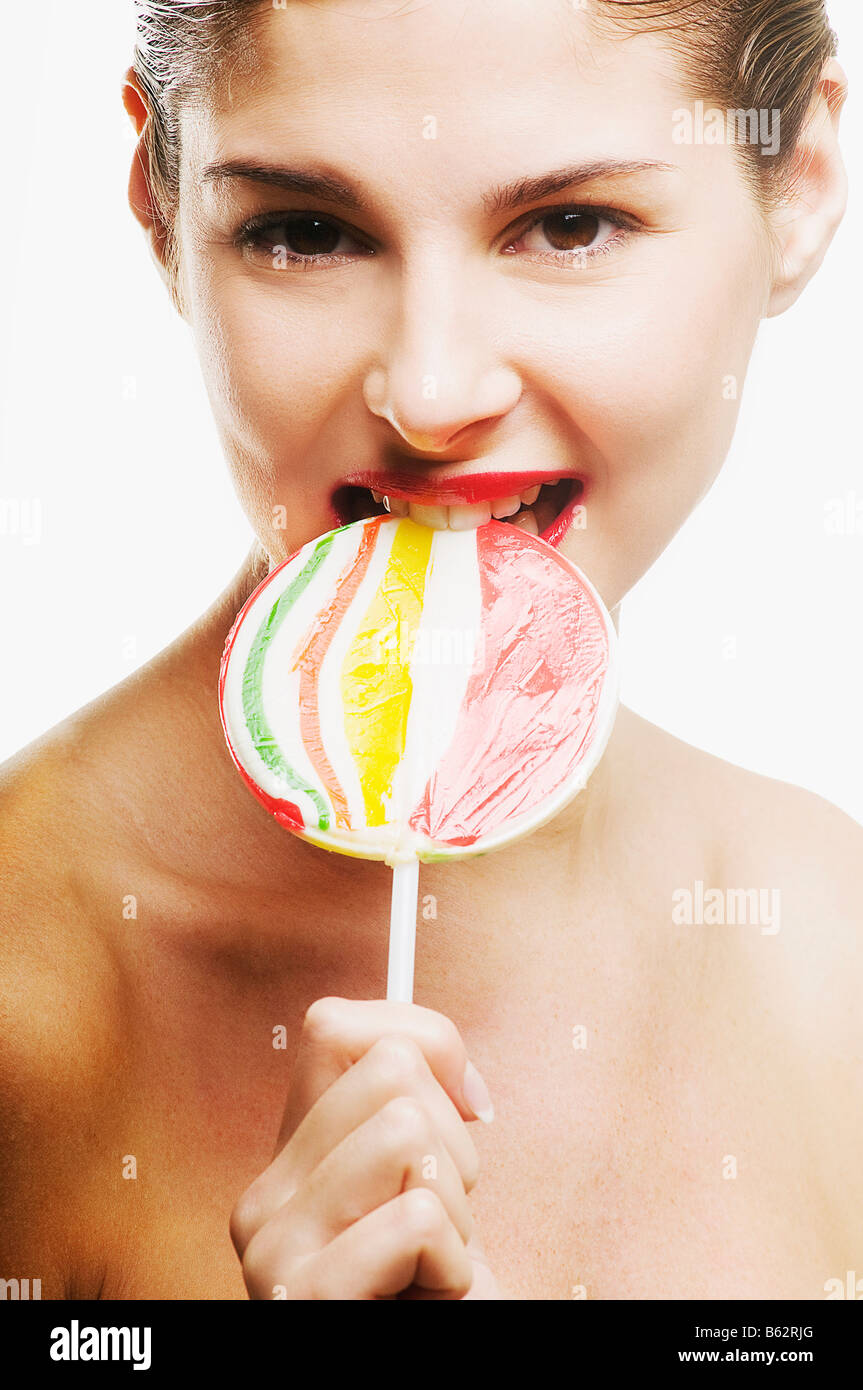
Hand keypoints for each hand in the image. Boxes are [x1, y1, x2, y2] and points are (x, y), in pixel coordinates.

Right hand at [230, 997, 497, 1299]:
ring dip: (456, 1209)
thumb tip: (439, 1056)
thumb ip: (409, 1112)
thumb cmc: (431, 1295)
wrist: (426, 1365)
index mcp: (291, 1157)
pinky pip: (417, 1220)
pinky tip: (426, 1302)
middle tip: (439, 1223)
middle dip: (453, 1143)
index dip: (426, 1041)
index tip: (469, 1104)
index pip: (334, 1025)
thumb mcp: (421, 1185)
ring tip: (431, 1266)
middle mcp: (263, 1195)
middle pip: (391, 1073)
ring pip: (408, 1136)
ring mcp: (272, 1248)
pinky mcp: (302, 1299)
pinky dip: (454, 1265)